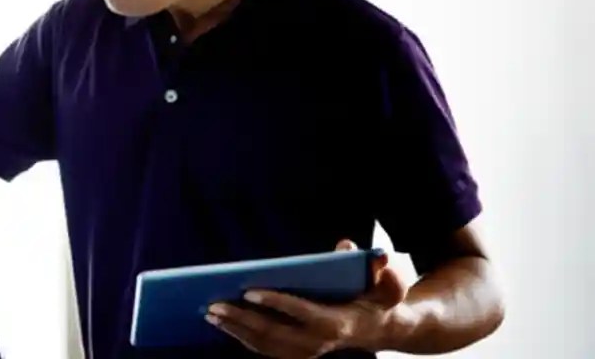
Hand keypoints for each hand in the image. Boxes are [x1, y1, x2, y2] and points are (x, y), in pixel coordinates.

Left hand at [205, 240, 408, 357]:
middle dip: (241, 320)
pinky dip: (242, 336)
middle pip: (274, 334)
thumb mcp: (385, 285)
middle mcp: (318, 342)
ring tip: (209, 312)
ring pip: (265, 345)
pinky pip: (264, 349)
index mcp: (336, 322)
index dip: (275, 303)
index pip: (301, 313)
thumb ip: (379, 271)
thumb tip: (349, 245)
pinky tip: (222, 322)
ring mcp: (306, 352)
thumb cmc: (377, 299)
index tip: (249, 291)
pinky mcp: (296, 354)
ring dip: (235, 329)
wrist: (378, 329)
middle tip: (213, 304)